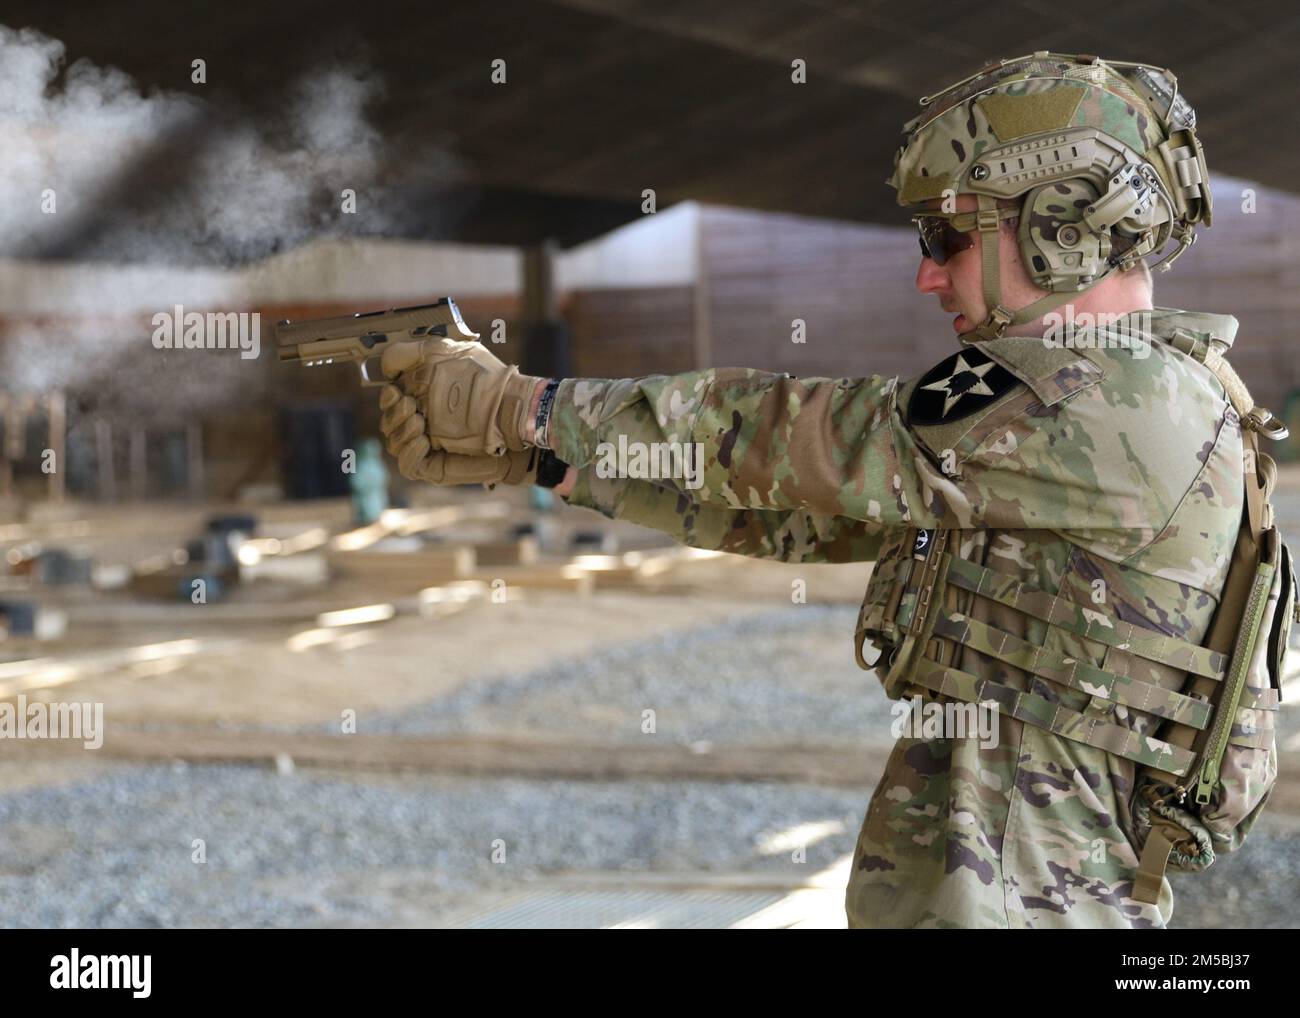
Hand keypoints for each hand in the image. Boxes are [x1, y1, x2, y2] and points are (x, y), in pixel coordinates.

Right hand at [379, 338, 543, 456]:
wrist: (510, 415)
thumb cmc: (484, 383)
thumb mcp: (448, 354)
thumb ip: (414, 352)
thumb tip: (385, 365)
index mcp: (419, 400)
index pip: (390, 402)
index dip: (387, 397)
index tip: (395, 389)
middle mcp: (418, 424)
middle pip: (388, 424)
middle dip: (394, 414)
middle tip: (411, 405)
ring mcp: (425, 448)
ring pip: (394, 444)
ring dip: (402, 431)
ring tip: (420, 422)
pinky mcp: (434, 468)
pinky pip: (408, 466)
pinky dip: (410, 453)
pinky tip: (422, 440)